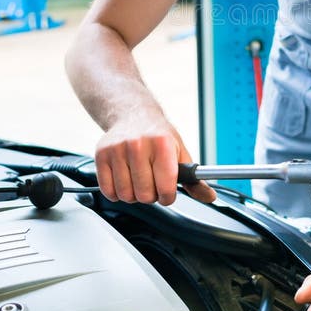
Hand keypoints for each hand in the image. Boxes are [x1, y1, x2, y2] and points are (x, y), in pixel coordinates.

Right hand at [95, 117, 215, 205]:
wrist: (133, 114)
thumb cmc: (158, 135)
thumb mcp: (179, 151)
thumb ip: (193, 178)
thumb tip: (208, 196)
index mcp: (162, 144)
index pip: (166, 186)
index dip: (168, 196)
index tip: (167, 192)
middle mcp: (138, 145)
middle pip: (145, 195)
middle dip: (151, 195)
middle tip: (152, 183)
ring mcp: (118, 149)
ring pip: (126, 195)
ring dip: (133, 194)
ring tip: (138, 179)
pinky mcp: (101, 155)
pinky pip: (108, 191)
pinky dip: (116, 192)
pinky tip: (124, 179)